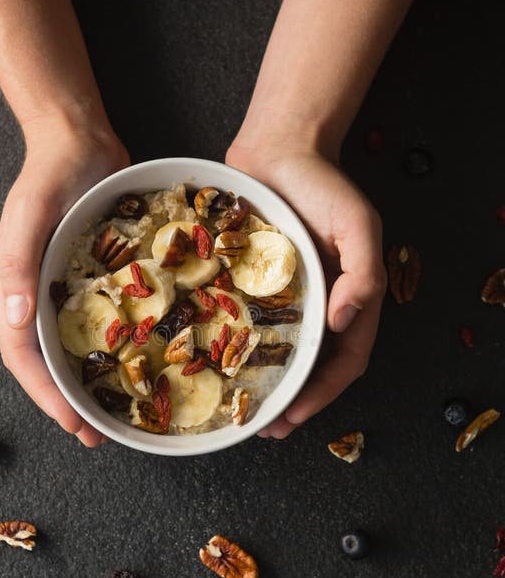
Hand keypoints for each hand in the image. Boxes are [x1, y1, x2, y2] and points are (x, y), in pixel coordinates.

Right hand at [0, 118, 128, 446]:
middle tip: (96, 435)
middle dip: (68, 403)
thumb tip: (14, 322)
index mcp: (13, 289)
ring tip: (115, 413)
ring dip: (89, 384)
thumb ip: (17, 266)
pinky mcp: (91, 281)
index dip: (46, 397)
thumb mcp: (30, 213)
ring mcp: (62, 290)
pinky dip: (112, 350)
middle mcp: (35, 296)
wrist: (79, 139)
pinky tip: (138, 364)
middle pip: (45, 364)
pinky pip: (99, 324)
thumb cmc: (51, 172)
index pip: (22, 358)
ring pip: (71, 350)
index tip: (74, 425)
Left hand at [225, 143, 385, 438]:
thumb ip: (363, 271)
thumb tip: (348, 318)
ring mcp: (284, 299)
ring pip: (277, 353)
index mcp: (350, 298)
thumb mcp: (358, 222)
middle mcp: (318, 306)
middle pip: (310, 368)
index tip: (294, 416)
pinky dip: (234, 348)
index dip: (322, 393)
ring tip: (239, 411)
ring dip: (262, 385)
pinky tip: (213, 364)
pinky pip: (244, 324)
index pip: (345, 360)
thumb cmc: (323, 184)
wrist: (278, 148)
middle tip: (264, 429)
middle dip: (291, 403)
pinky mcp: (252, 286)